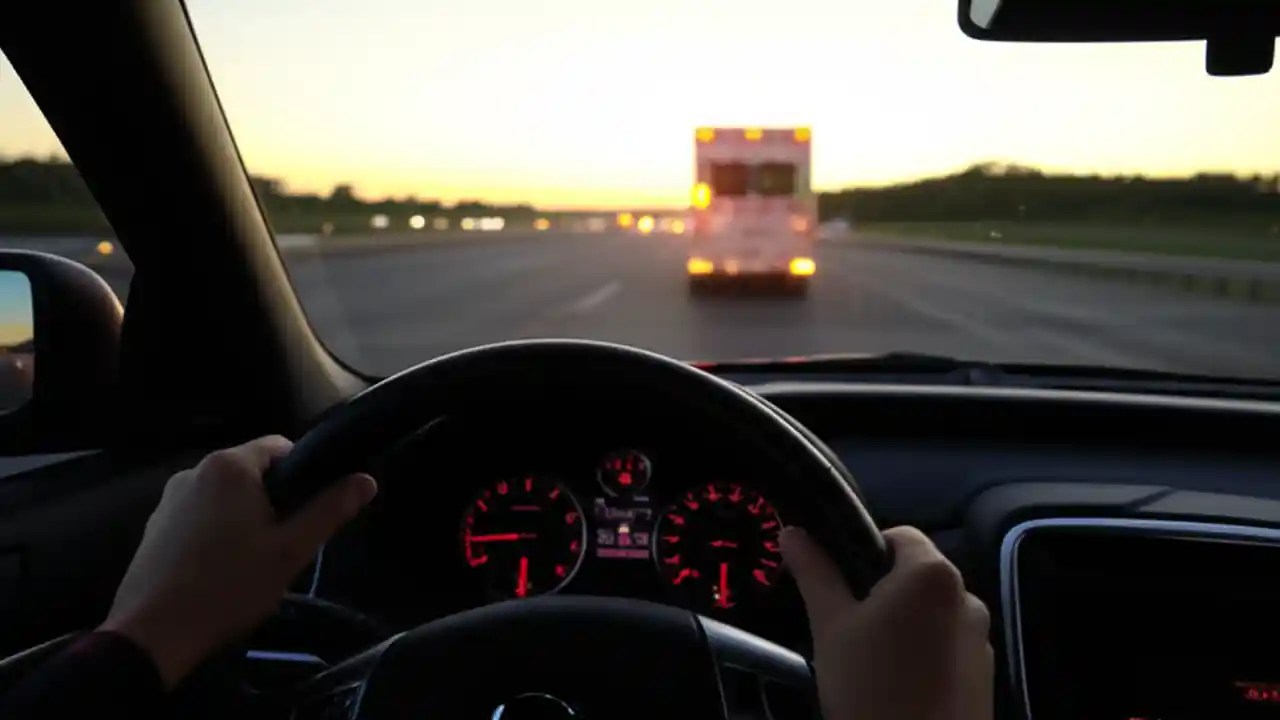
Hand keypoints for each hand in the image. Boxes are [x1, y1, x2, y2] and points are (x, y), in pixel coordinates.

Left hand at [101, 435, 376, 687]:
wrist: (153, 635)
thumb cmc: (229, 586)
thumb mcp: (291, 551)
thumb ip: (330, 510)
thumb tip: (367, 480)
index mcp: (229, 466)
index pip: (281, 446)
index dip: (305, 474)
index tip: (311, 512)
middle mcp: (194, 470)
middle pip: (252, 473)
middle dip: (274, 501)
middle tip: (286, 545)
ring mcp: (168, 499)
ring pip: (225, 497)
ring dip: (244, 518)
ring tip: (252, 563)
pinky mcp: (154, 527)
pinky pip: (199, 516)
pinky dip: (216, 533)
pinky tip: (219, 571)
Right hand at [780, 526, 992, 719]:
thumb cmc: (868, 686)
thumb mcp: (830, 626)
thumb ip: (815, 572)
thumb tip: (793, 532)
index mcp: (932, 575)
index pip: (900, 536)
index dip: (865, 550)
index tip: (840, 586)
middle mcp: (967, 598)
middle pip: (918, 575)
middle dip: (883, 592)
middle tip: (848, 626)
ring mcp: (981, 639)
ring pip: (933, 613)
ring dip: (905, 623)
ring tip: (871, 661)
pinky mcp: (985, 675)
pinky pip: (948, 646)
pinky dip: (925, 653)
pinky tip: (898, 684)